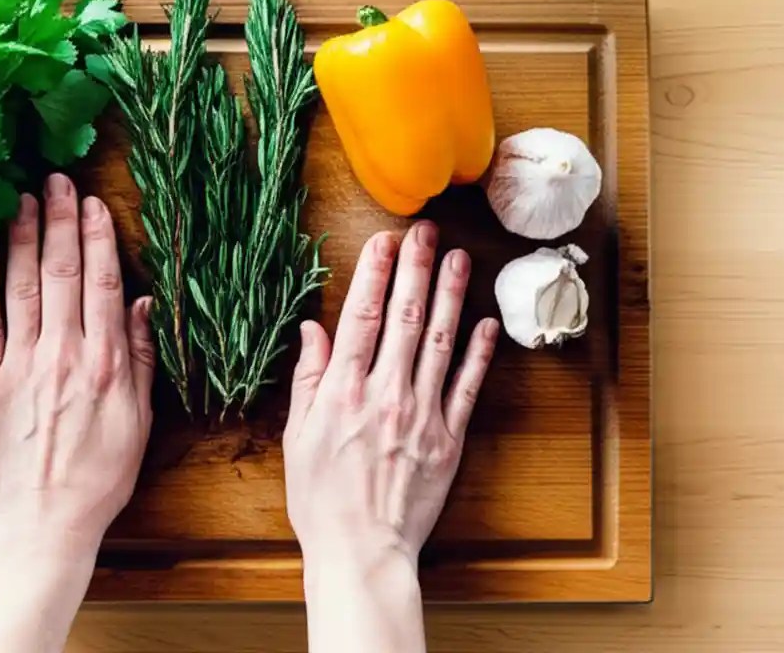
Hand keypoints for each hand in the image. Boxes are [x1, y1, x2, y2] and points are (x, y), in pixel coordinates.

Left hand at [0, 172, 154, 543]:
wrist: (47, 520)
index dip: (98, 238)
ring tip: (22, 200)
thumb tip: (145, 304)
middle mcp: (62, 353)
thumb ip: (142, 358)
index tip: (93, 204)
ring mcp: (21, 365)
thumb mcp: (140, 419)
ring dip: (20, 239)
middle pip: (61, 273)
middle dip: (58, 222)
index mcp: (105, 361)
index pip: (103, 283)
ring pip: (20, 287)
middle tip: (55, 181)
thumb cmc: (100, 475)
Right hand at [284, 221, 497, 651]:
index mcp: (342, 392)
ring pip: (440, 343)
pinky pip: (467, 387)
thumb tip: (312, 331)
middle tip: (426, 232)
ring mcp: (422, 415)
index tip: (384, 242)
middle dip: (416, 270)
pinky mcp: (448, 439)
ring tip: (459, 259)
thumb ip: (308, 379)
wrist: (361, 550)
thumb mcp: (297, 436)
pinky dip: (478, 353)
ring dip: (451, 297)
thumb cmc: (320, 499)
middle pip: (406, 320)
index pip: (363, 318)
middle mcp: (385, 395)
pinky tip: (486, 322)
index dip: (375, 275)